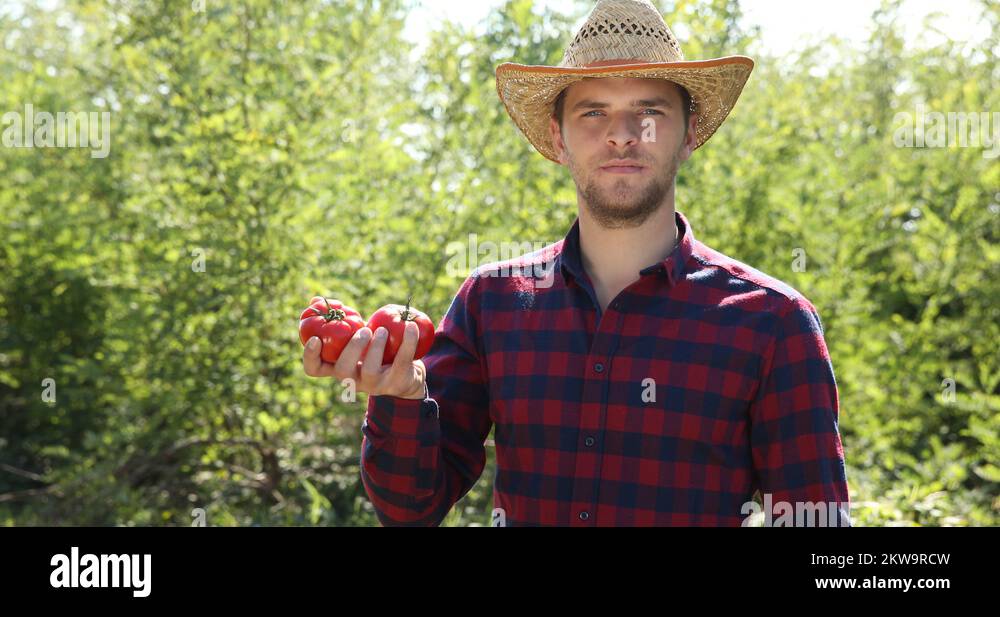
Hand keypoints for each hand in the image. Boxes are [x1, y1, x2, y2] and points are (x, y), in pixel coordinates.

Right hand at [302, 320, 426, 399]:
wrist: (407, 375)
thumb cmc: (375, 350)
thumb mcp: (357, 335)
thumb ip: (339, 320)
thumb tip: (314, 300)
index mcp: (339, 368)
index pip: (315, 369)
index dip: (311, 356)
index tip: (316, 339)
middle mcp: (353, 380)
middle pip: (342, 370)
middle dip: (352, 348)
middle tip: (364, 330)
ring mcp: (374, 384)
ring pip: (369, 370)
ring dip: (376, 347)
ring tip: (383, 330)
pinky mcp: (397, 381)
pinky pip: (402, 361)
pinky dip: (408, 342)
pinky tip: (411, 326)